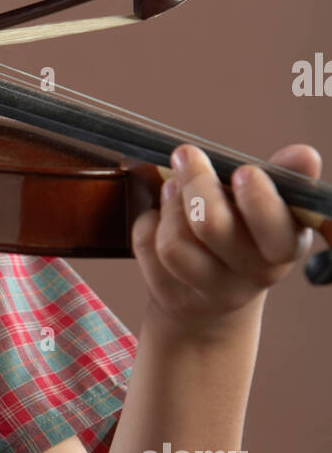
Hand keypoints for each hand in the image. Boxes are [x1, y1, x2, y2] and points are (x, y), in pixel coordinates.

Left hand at [131, 142, 322, 336]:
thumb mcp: (270, 206)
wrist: (213, 297)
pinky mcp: (171, 296)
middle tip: (186, 155)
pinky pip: (147, 245)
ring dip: (168, 206)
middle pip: (211, 225)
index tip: (243, 171)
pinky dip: (148, 221)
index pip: (275, 229)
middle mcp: (251, 275)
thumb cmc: (245, 233)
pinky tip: (161, 219)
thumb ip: (284, 178)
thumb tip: (305, 155)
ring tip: (173, 190)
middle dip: (195, 181)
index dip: (258, 199)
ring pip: (173, 241)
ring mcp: (209, 291)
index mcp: (284, 247)